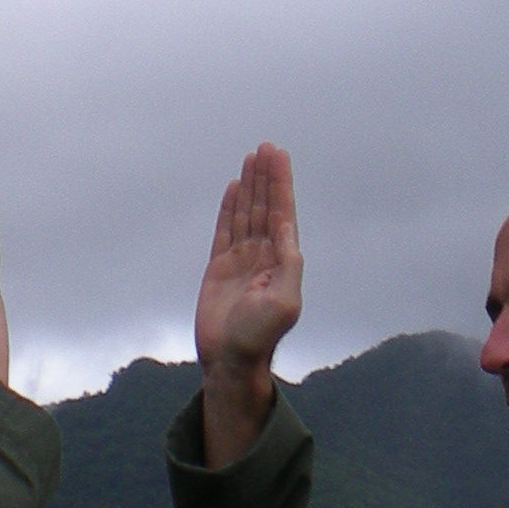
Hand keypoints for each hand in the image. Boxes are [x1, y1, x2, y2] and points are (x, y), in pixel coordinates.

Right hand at [195, 144, 301, 465]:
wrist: (230, 360)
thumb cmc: (258, 338)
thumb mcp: (284, 303)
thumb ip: (288, 266)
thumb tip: (288, 232)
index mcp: (282, 261)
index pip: (282, 213)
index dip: (280, 184)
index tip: (278, 157)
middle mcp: (264, 256)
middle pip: (265, 206)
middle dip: (267, 177)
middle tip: (267, 147)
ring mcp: (242, 260)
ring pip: (247, 213)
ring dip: (251, 186)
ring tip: (252, 158)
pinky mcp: (220, 267)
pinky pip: (225, 229)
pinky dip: (230, 208)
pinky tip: (234, 188)